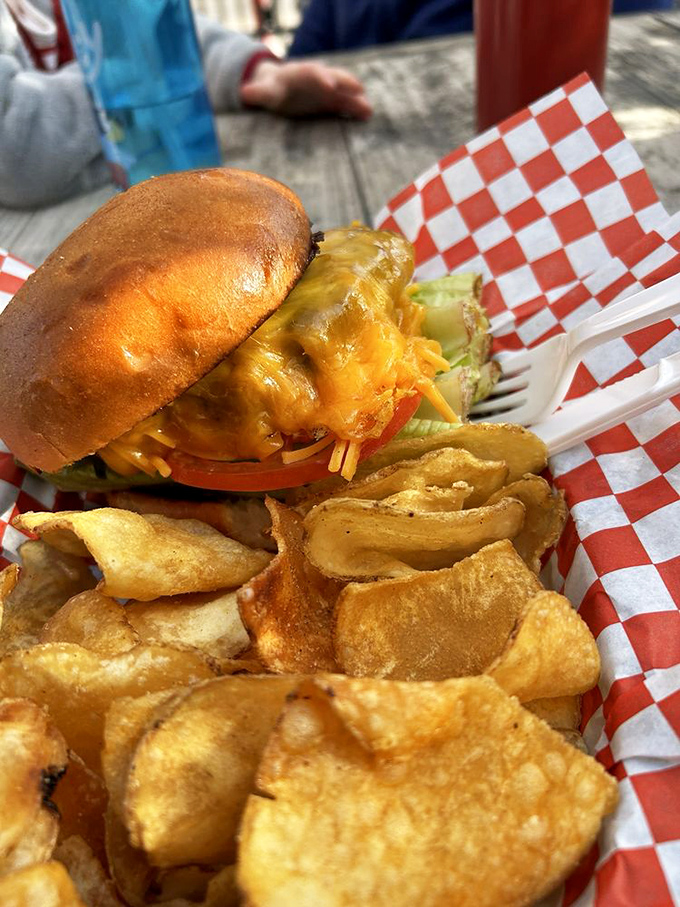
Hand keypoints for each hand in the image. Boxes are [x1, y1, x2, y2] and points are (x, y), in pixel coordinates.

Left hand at [240, 59, 372, 120]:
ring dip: (355, 99)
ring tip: (368, 110)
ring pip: (343, 91)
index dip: (321, 77)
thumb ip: (256, 94)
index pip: (311, 72)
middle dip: (345, 84)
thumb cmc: (270, 91)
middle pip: (333, 77)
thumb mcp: (262, 92)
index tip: (328, 85)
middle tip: (358, 91)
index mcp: (299, 74)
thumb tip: (244, 94)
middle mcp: (317, 78)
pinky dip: (356, 109)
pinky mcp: (331, 102)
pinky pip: (346, 104)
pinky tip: (367, 117)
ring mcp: (327, 90)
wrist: (280, 89)